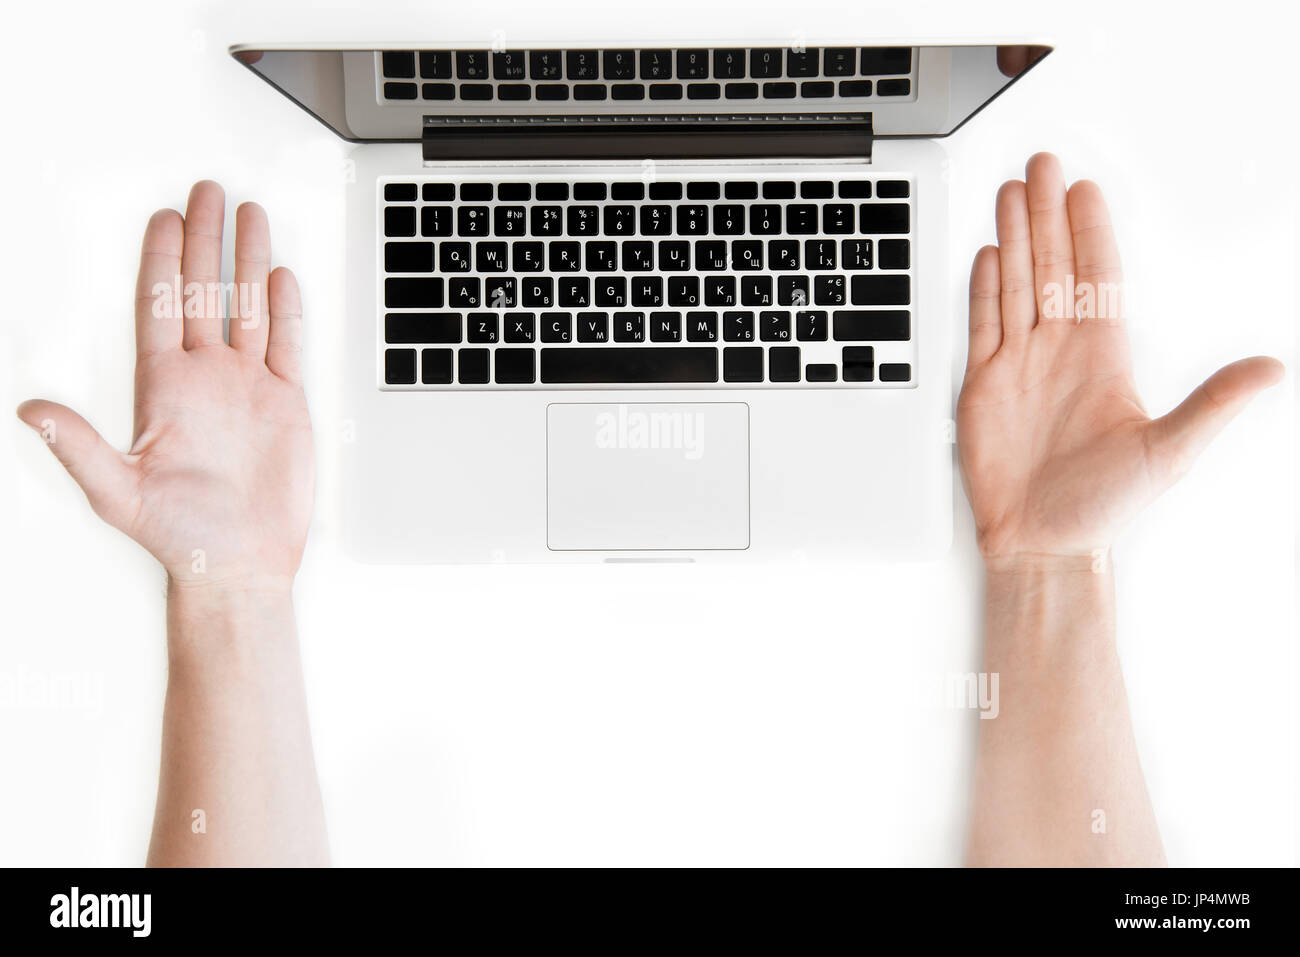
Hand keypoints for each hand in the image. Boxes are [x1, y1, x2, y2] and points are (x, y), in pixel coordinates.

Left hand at [18, 181, 311, 588]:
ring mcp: (246, 388)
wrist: (241, 564)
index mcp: (163, 388)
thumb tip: (29, 409)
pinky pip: (287, 346)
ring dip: (247, 262)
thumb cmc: (180, 536)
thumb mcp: (118, 492)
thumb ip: (78, 446)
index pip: (159, 306)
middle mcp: (204, 379)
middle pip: (203, 291)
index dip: (161, 259)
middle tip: (208, 192)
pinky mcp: (286, 404)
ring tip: (250, 217)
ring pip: (247, 308)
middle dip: (206, 239)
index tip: (166, 217)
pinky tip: (281, 278)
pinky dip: (286, 311)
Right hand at [957, 153, 1281, 564]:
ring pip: (1017, 285)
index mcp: (1105, 357)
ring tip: (1012, 195)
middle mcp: (1061, 352)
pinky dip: (984, 289)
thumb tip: (1271, 370)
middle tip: (1041, 168)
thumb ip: (1213, 405)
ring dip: (1016, 238)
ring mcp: (1021, 365)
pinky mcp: (984, 385)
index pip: (1098, 278)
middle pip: (1053, 267)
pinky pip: (984, 325)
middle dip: (1047, 215)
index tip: (1085, 191)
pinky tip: (990, 255)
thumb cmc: (1103, 506)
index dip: (1091, 232)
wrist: (1042, 542)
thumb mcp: (1169, 452)